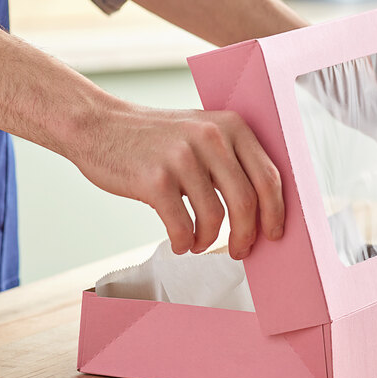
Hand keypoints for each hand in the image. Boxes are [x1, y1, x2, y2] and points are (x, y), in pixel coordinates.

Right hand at [73, 104, 284, 258]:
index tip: (274, 234)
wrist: (100, 127)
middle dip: (247, 235)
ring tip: (199, 242)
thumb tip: (262, 213)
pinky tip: (181, 242)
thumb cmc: (157, 139)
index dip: (276, 212)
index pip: (269, 176)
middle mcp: (211, 137)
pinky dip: (185, 242)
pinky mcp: (155, 179)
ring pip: (216, 218)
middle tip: (240, 250)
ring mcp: (182, 157)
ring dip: (210, 240)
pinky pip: (183, 226)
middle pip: (247, 201)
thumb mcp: (203, 134)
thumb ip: (232, 161)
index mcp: (231, 126)